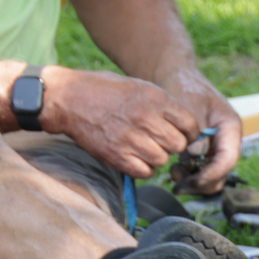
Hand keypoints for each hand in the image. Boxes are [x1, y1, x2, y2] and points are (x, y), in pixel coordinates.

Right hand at [38, 66, 202, 179]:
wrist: (67, 98)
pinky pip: (144, 171)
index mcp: (156, 99)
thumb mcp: (140, 87)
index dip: (190, 132)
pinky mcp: (116, 155)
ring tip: (145, 148)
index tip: (183, 134)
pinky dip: (143, 168)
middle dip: (173, 146)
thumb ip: (164, 105)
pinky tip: (136, 158)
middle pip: (178, 144)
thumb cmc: (105, 91)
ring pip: (162, 159)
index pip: (190, 124)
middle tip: (161, 142)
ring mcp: (130, 138)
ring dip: (157, 157)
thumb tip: (186, 125)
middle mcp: (146, 119)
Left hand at [156, 67, 241, 193]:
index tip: (193, 181)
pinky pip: (201, 170)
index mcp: (230, 127)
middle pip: (222, 173)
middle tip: (178, 183)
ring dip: (194, 180)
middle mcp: (227, 141)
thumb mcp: (191, 104)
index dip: (212, 174)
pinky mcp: (204, 150)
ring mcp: (216, 147)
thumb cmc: (185, 87)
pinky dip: (189, 174)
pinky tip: (175, 168)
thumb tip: (195, 154)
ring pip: (212, 176)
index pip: (228, 159)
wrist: (177, 78)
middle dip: (202, 182)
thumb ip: (195, 130)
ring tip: (174, 172)